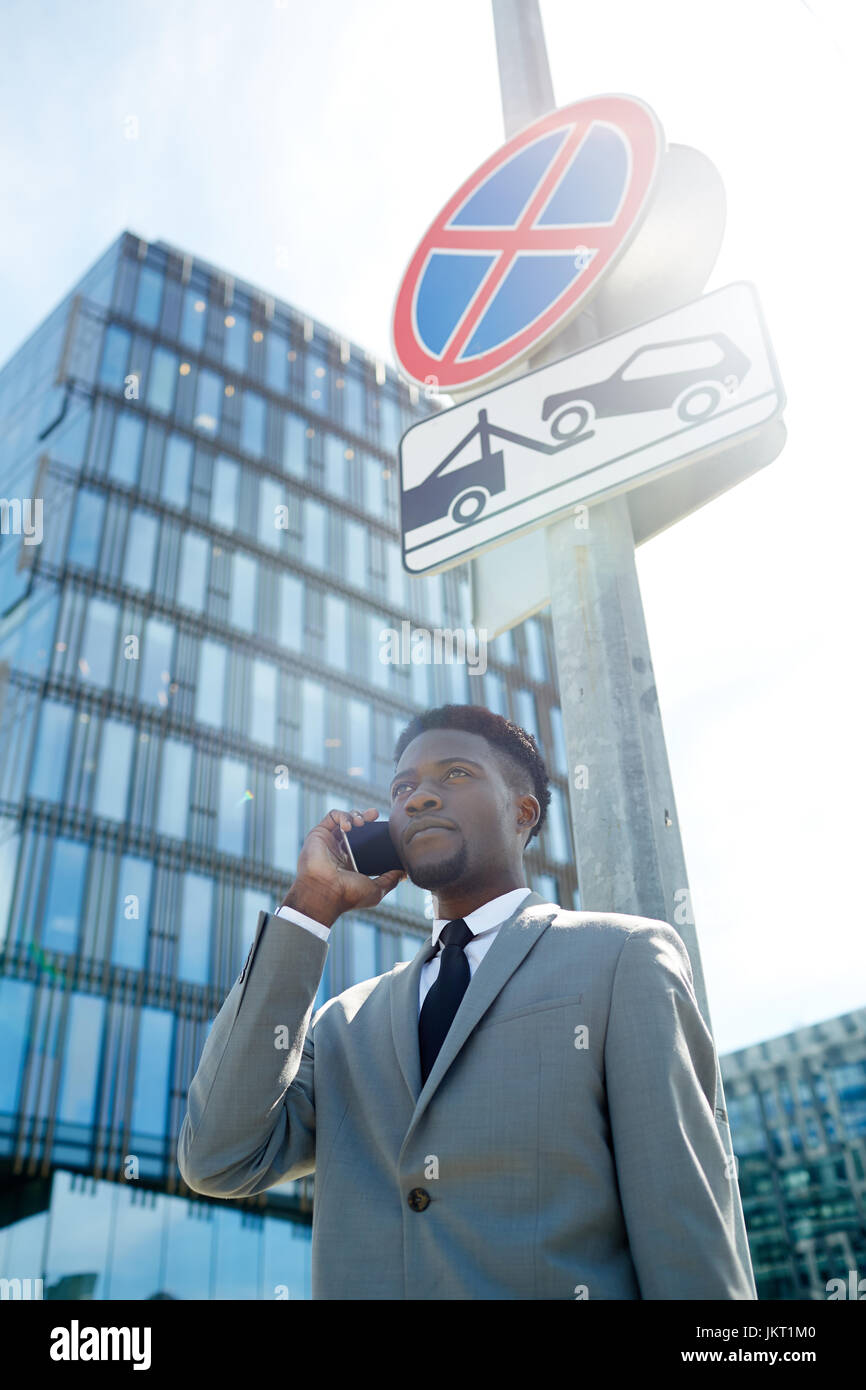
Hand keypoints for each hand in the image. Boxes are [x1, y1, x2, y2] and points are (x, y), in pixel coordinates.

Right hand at [281, 808, 405, 927]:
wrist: (326, 892)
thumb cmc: (348, 895)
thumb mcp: (376, 890)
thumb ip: (390, 880)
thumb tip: (404, 873)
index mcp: (351, 862)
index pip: (364, 840)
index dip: (374, 831)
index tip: (385, 826)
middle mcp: (340, 850)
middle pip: (355, 827)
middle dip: (366, 817)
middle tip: (374, 814)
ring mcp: (329, 841)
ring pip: (345, 819)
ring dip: (356, 815)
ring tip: (361, 822)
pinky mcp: (319, 834)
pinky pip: (332, 816)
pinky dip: (343, 816)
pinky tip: (349, 826)